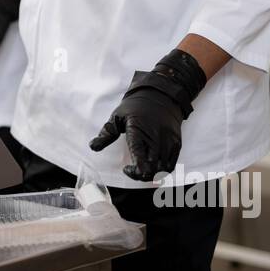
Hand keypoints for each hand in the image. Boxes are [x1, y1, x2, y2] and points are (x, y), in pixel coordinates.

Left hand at [89, 49, 206, 180]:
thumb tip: (92, 147)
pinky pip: (171, 164)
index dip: (134, 172)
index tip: (126, 168)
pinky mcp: (177, 143)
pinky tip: (153, 164)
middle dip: (140, 175)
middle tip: (132, 170)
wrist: (161, 94)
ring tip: (142, 168)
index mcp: (139, 132)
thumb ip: (106, 134)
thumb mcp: (117, 116)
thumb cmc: (137, 106)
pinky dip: (162, 170)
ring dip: (151, 174)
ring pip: (163, 169)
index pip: (140, 159)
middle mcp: (156, 139)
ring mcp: (168, 141)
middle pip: (152, 169)